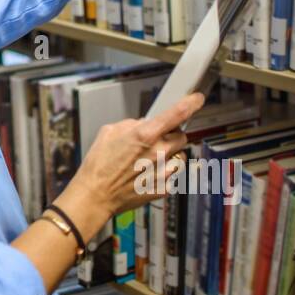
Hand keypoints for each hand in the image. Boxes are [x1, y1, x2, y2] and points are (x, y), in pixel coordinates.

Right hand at [54, 92, 205, 235]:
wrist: (96, 195)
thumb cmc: (99, 165)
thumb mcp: (109, 132)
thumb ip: (131, 125)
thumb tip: (143, 123)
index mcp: (145, 134)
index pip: (176, 114)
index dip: (190, 104)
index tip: (197, 99)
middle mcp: (158, 151)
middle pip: (181, 136)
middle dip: (172, 135)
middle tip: (157, 139)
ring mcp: (163, 171)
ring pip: (179, 156)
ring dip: (169, 155)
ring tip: (149, 160)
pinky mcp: (164, 187)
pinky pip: (172, 174)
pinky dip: (163, 172)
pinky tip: (146, 174)